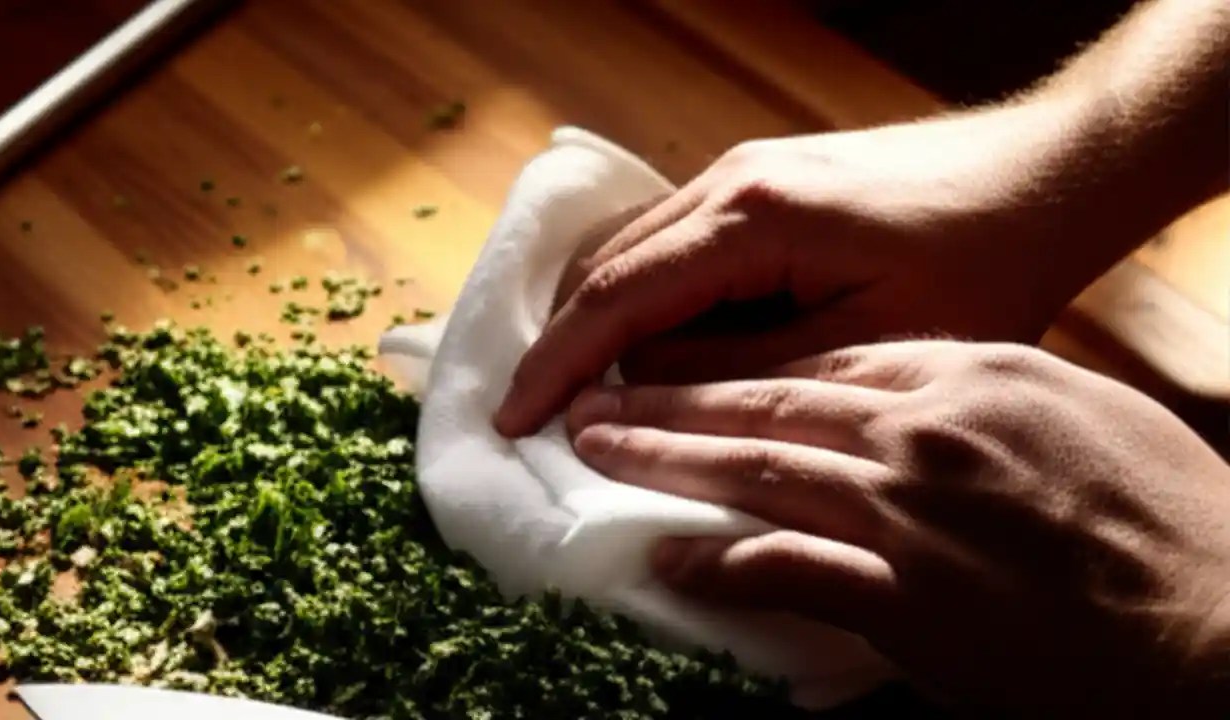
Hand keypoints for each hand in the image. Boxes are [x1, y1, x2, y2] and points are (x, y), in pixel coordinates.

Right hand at [495, 105, 1129, 436]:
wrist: (1043, 178)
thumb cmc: (980, 264)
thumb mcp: (867, 344)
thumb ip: (746, 371)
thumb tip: (642, 391)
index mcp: (750, 219)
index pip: (616, 297)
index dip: (555, 364)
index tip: (510, 420)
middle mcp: (728, 181)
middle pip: (605, 265)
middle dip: (562, 344)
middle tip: (538, 420)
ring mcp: (741, 172)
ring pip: (630, 248)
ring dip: (600, 320)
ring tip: (587, 394)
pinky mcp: (760, 180)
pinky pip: (671, 240)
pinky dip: (645, 296)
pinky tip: (654, 346)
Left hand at [566, 341, 1229, 717]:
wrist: (1217, 621)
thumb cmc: (1170, 518)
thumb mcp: (1081, 415)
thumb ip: (986, 397)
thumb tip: (921, 397)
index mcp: (973, 373)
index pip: (830, 356)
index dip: (747, 362)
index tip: (690, 363)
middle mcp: (927, 428)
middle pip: (772, 398)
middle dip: (675, 395)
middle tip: (602, 397)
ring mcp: (909, 509)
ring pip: (758, 469)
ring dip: (666, 460)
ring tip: (600, 452)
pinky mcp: (905, 594)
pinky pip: (784, 568)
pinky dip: (717, 562)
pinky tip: (667, 559)